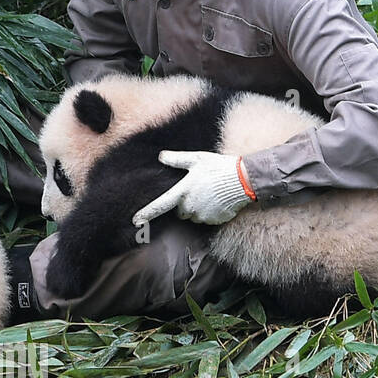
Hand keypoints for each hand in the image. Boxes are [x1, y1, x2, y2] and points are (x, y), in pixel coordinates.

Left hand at [132, 151, 254, 226]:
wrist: (243, 180)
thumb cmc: (218, 167)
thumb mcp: (196, 159)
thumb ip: (177, 160)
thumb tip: (161, 156)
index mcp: (182, 192)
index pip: (159, 205)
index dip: (146, 213)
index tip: (135, 221)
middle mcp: (190, 207)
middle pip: (180, 211)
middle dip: (185, 203)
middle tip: (198, 189)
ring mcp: (202, 216)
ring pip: (194, 216)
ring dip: (198, 207)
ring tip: (211, 193)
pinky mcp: (214, 220)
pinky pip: (207, 219)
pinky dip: (211, 211)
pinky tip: (218, 200)